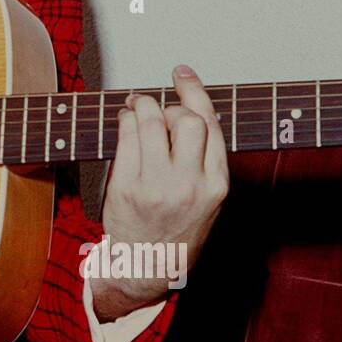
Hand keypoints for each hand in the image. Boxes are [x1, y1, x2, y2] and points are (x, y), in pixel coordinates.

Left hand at [94, 63, 229, 314]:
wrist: (147, 267)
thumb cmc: (177, 229)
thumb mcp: (207, 198)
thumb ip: (203, 158)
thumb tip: (186, 107)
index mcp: (216, 185)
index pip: (211, 125)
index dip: (195, 92)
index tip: (182, 73)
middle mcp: (189, 184)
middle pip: (185, 119)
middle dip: (170, 105)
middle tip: (159, 109)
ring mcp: (156, 186)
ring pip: (151, 121)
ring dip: (142, 105)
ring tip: (138, 107)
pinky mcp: (126, 187)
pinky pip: (125, 137)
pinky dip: (125, 120)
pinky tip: (126, 121)